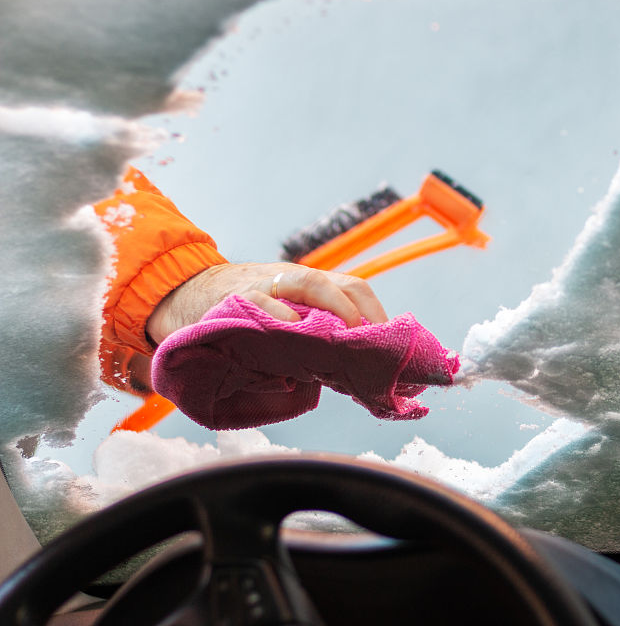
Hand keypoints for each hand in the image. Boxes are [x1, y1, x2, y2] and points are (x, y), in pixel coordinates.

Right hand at [146, 262, 387, 345]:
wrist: (186, 294)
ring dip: (334, 308)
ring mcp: (267, 286)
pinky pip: (262, 303)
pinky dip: (280, 314)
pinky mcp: (237, 299)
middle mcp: (295, 281)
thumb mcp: (282, 322)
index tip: (391, 342)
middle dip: (362, 312)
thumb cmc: (245, 318)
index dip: (376, 313)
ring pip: (309, 284)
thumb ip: (312, 343)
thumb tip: (352, 380)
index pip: (355, 290)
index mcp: (312, 288)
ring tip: (346, 334)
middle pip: (342, 284)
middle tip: (371, 342)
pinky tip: (291, 328)